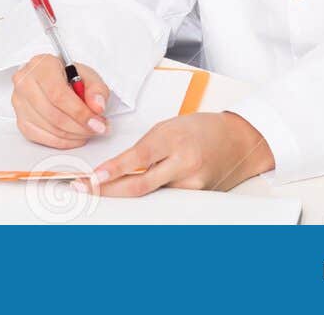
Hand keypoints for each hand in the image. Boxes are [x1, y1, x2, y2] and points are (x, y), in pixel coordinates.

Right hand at [11, 53, 111, 147]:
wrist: (53, 79)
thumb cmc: (68, 76)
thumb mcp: (88, 76)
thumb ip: (97, 90)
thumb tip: (97, 107)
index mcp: (41, 65)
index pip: (58, 95)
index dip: (80, 112)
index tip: (97, 122)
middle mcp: (25, 82)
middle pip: (53, 114)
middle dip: (80, 126)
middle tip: (97, 129)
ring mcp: (19, 102)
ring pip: (49, 128)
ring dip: (73, 135)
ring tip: (88, 131)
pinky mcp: (21, 120)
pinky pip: (42, 137)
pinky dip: (62, 141)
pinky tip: (74, 136)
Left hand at [86, 112, 274, 195]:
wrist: (238, 141)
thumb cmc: (202, 129)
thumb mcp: (169, 127)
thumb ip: (146, 147)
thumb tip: (119, 167)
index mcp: (174, 139)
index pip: (138, 158)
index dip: (114, 169)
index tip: (93, 177)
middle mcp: (184, 163)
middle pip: (140, 184)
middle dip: (108, 189)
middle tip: (85, 189)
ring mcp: (192, 184)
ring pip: (150, 194)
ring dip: (124, 192)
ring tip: (101, 189)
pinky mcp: (197, 196)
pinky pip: (165, 197)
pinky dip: (149, 195)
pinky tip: (137, 190)